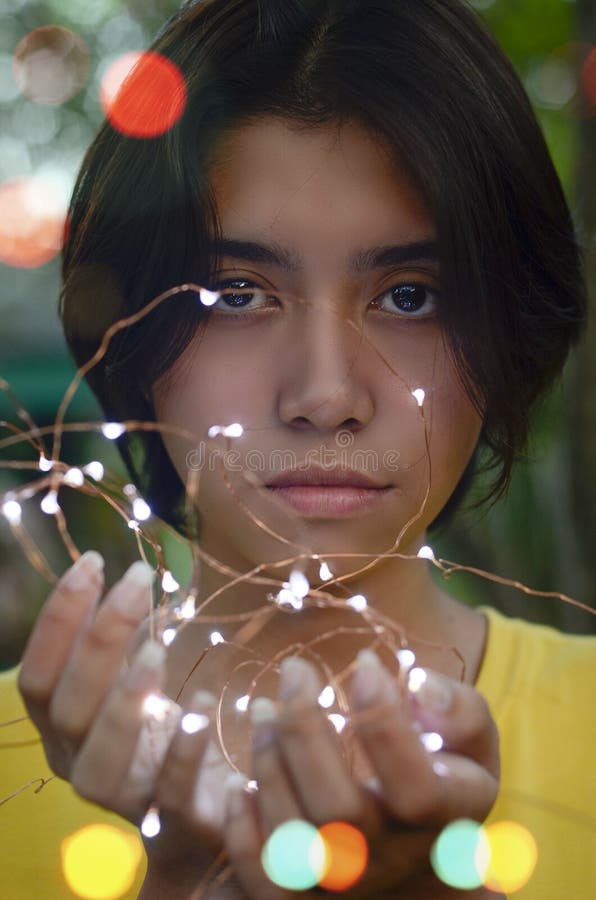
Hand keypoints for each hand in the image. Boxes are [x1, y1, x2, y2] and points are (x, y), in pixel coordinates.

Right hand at [17, 551, 224, 891]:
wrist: (206, 806)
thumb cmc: (163, 731)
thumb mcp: (133, 679)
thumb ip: (118, 640)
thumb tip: (113, 573)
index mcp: (63, 728)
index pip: (38, 675)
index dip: (59, 618)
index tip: (94, 561)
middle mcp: (77, 765)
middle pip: (66, 709)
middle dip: (98, 639)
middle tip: (137, 581)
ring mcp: (122, 800)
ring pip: (98, 763)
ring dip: (123, 702)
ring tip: (156, 649)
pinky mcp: (174, 821)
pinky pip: (169, 793)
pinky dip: (185, 747)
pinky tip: (205, 699)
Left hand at [223, 653, 499, 898]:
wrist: (418, 853)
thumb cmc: (443, 775)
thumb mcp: (471, 742)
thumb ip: (460, 711)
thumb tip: (419, 685)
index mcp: (441, 820)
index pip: (416, 787)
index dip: (386, 723)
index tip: (364, 661)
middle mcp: (390, 860)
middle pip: (337, 811)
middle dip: (305, 730)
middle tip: (295, 669)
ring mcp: (344, 885)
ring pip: (293, 840)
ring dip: (269, 762)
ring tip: (264, 707)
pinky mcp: (301, 896)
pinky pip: (261, 876)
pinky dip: (241, 829)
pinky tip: (237, 782)